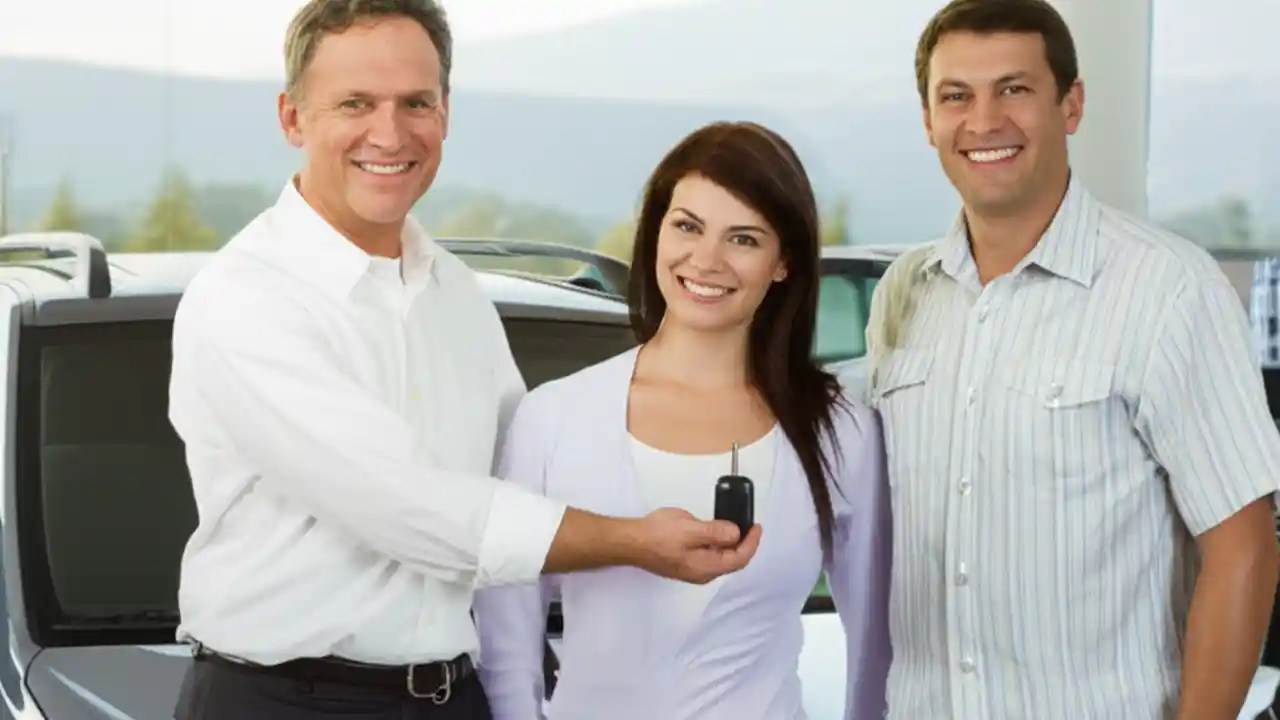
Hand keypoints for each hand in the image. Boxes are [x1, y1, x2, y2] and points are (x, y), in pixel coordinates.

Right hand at [632, 507, 762, 583]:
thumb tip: (735, 533)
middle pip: (732, 561)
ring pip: (720, 558)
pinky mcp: (684, 563)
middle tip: (749, 525)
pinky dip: (717, 544)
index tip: (756, 526)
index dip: (752, 542)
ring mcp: (692, 570)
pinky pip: (708, 556)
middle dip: (744, 544)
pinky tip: (714, 531)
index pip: (740, 558)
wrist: (631, 542)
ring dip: (730, 543)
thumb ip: (716, 532)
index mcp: (707, 567)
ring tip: (734, 526)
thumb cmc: (657, 536)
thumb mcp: (691, 529)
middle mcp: (702, 573)